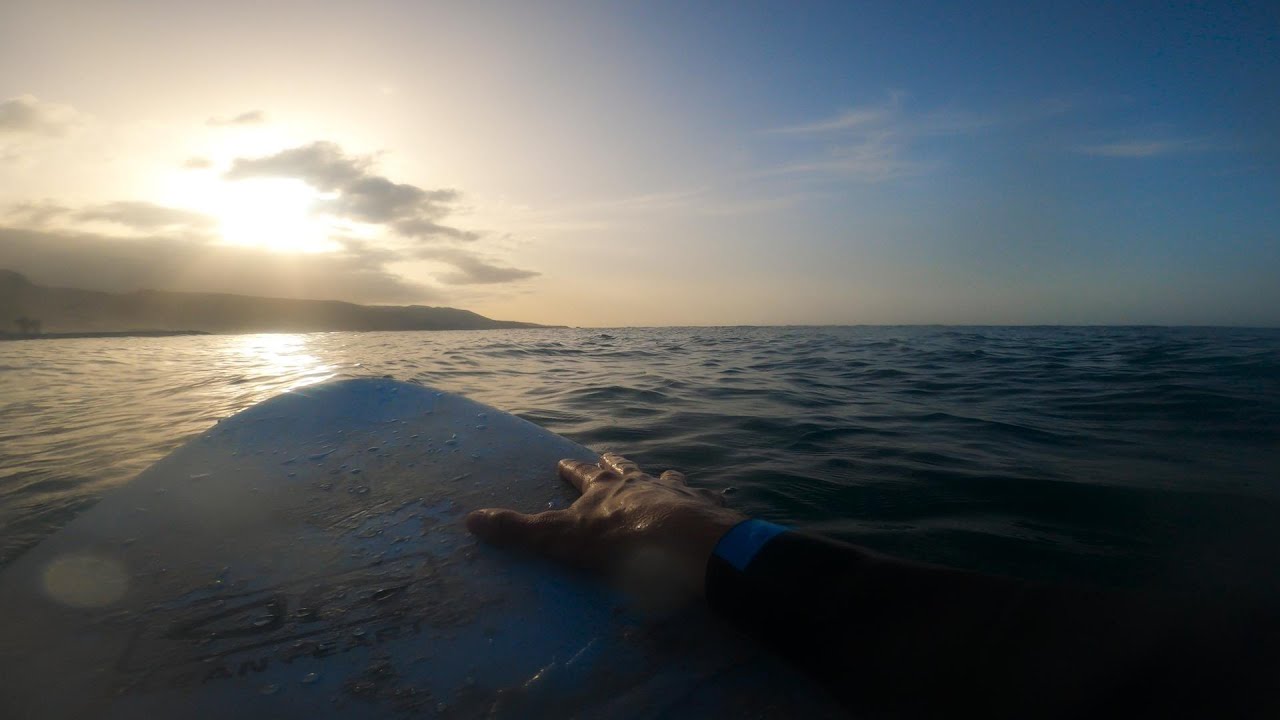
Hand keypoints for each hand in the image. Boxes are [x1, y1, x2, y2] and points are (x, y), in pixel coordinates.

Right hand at [466, 453, 744, 603]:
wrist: (684, 542)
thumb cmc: (620, 540)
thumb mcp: (562, 539)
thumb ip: (520, 530)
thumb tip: (471, 518)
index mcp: (604, 488)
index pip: (582, 474)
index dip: (571, 470)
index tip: (562, 462)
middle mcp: (640, 481)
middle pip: (624, 467)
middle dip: (614, 464)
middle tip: (608, 457)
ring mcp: (676, 491)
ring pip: (665, 478)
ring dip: (660, 479)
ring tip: (662, 477)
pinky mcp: (705, 508)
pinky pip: (706, 499)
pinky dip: (705, 500)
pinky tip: (714, 498)